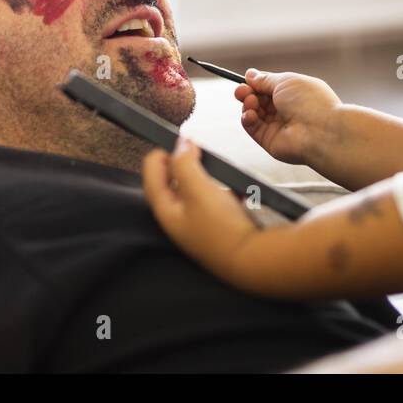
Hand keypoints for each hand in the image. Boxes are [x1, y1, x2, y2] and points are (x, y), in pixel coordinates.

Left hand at [142, 135, 271, 291]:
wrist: (252, 259)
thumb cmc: (222, 228)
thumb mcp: (198, 188)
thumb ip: (185, 163)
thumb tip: (182, 143)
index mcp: (165, 211)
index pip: (150, 174)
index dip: (162, 153)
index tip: (181, 143)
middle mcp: (177, 220)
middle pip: (173, 181)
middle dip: (187, 164)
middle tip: (200, 154)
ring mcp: (197, 224)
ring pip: (196, 190)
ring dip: (208, 177)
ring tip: (221, 173)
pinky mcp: (216, 227)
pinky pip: (216, 201)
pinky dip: (225, 192)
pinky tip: (237, 192)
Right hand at [235, 69, 341, 166]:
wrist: (321, 131)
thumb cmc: (310, 103)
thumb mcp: (286, 81)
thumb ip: (265, 79)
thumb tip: (250, 74)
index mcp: (294, 93)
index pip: (269, 87)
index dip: (257, 83)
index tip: (247, 79)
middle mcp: (287, 110)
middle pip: (259, 100)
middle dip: (248, 93)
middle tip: (241, 91)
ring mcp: (279, 126)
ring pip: (254, 113)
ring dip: (248, 105)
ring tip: (251, 102)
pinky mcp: (271, 141)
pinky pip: (253, 128)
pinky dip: (247, 119)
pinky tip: (249, 114)